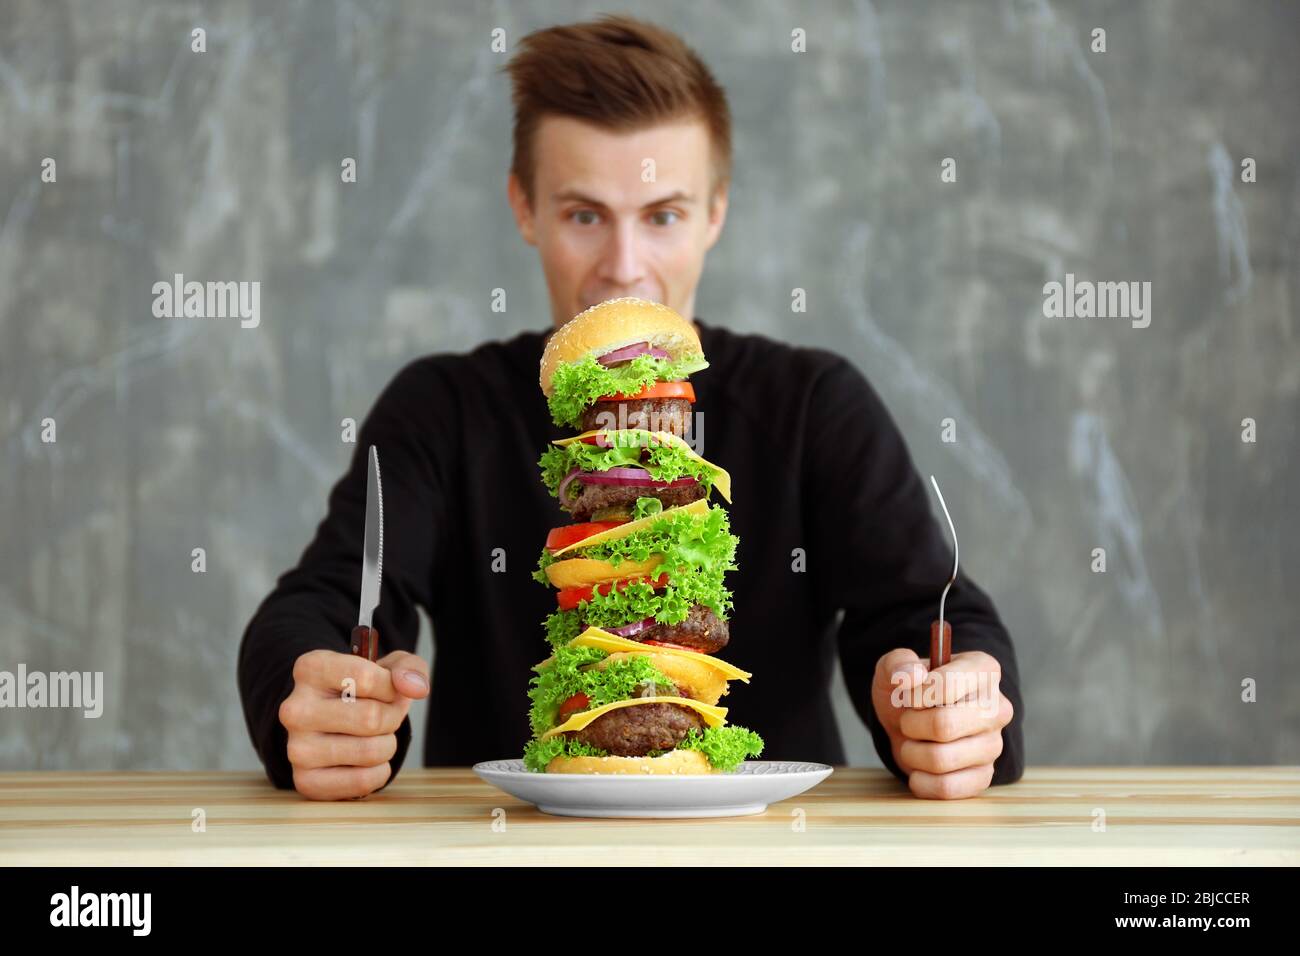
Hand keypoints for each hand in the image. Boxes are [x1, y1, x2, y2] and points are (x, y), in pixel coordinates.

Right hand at [278, 648, 429, 799]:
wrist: (334, 726)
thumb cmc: (363, 692)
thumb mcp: (389, 668)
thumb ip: (409, 668)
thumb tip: (415, 688)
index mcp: (310, 669)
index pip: (366, 678)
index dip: (391, 688)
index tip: (387, 690)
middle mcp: (295, 709)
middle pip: (371, 718)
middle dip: (392, 718)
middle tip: (384, 715)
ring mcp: (296, 748)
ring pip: (370, 751)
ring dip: (386, 745)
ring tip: (373, 736)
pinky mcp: (305, 781)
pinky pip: (363, 781)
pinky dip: (378, 772)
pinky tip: (365, 760)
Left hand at [870, 648, 1012, 799]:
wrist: (908, 725)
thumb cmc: (907, 693)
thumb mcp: (892, 669)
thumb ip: (897, 662)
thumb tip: (913, 675)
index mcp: (983, 669)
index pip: (947, 684)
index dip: (915, 694)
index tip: (907, 696)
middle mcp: (998, 707)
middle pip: (944, 725)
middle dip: (911, 725)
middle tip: (908, 721)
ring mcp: (994, 744)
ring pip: (941, 759)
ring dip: (912, 753)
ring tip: (913, 743)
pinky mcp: (984, 776)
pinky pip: (947, 787)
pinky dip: (921, 781)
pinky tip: (918, 769)